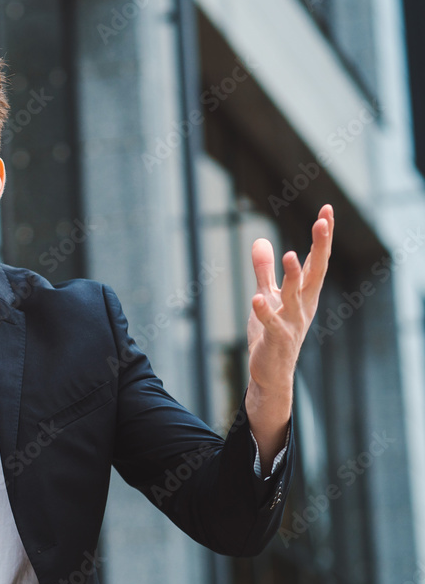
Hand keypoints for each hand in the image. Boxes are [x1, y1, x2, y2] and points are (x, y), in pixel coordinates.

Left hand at [245, 204, 332, 468]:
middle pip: (314, 272)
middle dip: (319, 247)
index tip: (326, 209)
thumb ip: (264, 270)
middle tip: (322, 221)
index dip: (322, 236)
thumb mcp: (267, 296)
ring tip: (288, 255)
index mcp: (305, 294)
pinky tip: (256, 298)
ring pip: (294, 296)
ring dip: (292, 276)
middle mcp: (303, 306)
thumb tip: (262, 240)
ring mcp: (291, 323)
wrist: (271, 375)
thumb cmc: (271, 333)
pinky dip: (264, 311)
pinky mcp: (275, 340)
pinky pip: (270, 323)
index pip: (316, 260)